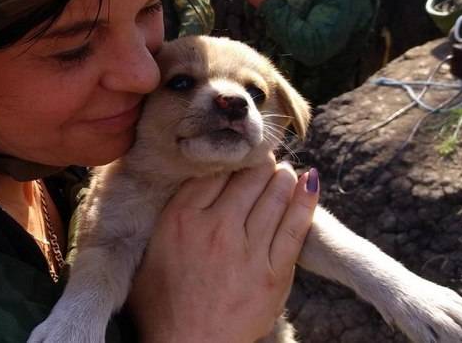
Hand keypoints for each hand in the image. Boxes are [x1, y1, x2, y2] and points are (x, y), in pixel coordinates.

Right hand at [128, 159, 319, 342]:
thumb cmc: (162, 303)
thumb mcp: (151, 250)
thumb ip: (170, 214)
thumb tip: (190, 182)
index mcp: (182, 218)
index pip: (216, 171)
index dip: (231, 160)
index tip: (238, 157)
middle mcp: (216, 227)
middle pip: (248, 177)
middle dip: (260, 164)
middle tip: (266, 160)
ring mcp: (248, 250)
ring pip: (275, 195)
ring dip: (283, 177)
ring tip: (285, 172)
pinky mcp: (274, 274)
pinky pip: (296, 227)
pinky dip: (305, 201)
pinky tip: (310, 184)